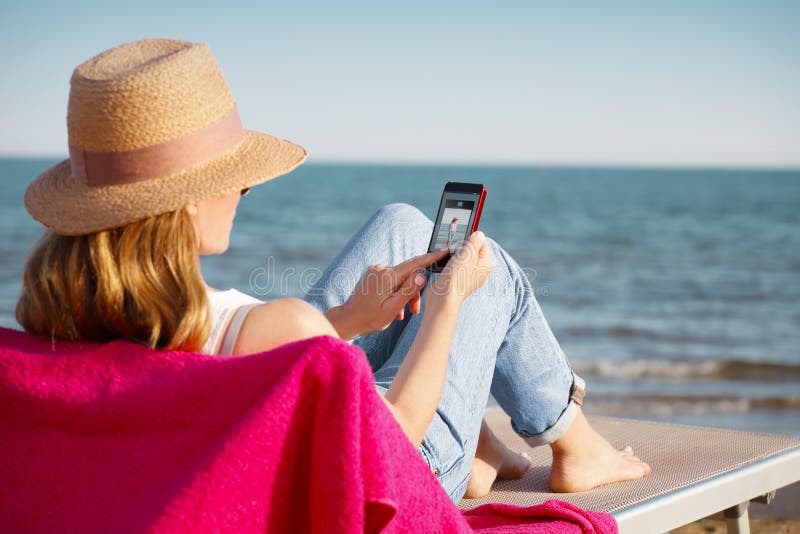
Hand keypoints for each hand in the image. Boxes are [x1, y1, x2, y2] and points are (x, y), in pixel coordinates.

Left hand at [325, 248, 449, 339]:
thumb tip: (422, 275)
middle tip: (415, 311)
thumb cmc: (369, 318)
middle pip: (408, 275)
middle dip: (414, 292)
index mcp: (387, 277)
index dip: (431, 257)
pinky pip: (391, 280)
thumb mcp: (392, 309)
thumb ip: (408, 291)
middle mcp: (381, 269)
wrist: (348, 319)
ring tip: (402, 314)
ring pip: (400, 279)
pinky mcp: (373, 274)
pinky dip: (396, 292)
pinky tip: (394, 308)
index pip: (414, 264)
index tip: (445, 250)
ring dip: (404, 295)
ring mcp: (375, 270)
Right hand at [427, 231, 490, 304]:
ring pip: (461, 259)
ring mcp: (466, 277)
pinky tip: (443, 263)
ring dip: (453, 254)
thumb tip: (479, 234)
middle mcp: (478, 272)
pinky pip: (453, 266)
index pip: (483, 244)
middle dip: (462, 246)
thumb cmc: (457, 276)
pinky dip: (448, 262)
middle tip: (455, 246)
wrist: (443, 297)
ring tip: (448, 255)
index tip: (463, 235)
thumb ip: (475, 241)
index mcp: (485, 265)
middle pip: (472, 251)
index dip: (473, 238)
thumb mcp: (468, 253)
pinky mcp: (455, 280)